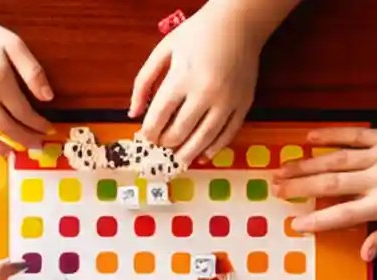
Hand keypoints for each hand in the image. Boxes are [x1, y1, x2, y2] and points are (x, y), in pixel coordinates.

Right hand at [0, 8, 52, 154]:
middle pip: (8, 127)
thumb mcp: (14, 44)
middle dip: (26, 139)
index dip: (38, 124)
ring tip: (18, 151)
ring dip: (5, 147)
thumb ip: (32, 71)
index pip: (23, 112)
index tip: (49, 130)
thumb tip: (48, 97)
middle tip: (39, 145)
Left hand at [130, 3, 263, 163]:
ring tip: (179, 160)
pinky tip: (204, 154)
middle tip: (162, 145)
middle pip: (179, 133)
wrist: (239, 22)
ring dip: (188, 154)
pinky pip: (228, 134)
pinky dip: (215, 149)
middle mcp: (205, 93)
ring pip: (204, 140)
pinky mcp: (243, 104)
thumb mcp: (163, 50)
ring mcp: (227, 101)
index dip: (149, 133)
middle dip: (166, 144)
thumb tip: (133, 112)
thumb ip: (144, 82)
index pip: (158, 118)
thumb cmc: (198, 33)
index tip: (147, 136)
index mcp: (181, 78)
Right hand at [273, 125, 376, 260]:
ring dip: (306, 164)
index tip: (295, 224)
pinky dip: (330, 136)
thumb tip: (363, 254)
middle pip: (330, 185)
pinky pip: (352, 136)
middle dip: (300, 188)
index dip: (316, 221)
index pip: (343, 215)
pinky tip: (309, 138)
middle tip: (275, 189)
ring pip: (335, 160)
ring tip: (281, 167)